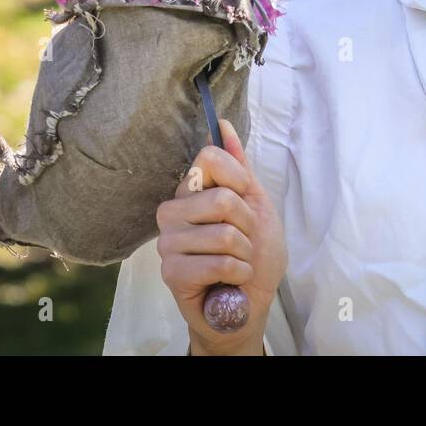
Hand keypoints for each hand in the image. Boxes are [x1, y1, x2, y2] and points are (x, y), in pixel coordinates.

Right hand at [156, 118, 287, 354]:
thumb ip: (239, 166)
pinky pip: (218, 262)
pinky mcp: (171, 272)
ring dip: (245, 252)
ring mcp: (168, 242)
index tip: (245, 197)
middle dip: (248, 224)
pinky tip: (230, 279)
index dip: (238, 178)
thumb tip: (223, 124)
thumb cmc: (253, 253)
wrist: (249, 301)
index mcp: (192, 191)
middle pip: (220, 197)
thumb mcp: (256, 204)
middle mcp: (173, 211)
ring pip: (223, 233)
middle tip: (243, 240)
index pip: (208, 158)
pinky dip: (238, 272)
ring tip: (236, 261)